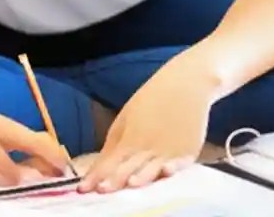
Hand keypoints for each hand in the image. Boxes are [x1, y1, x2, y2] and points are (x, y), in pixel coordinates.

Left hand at [78, 56, 215, 192]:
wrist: (187, 84)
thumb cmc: (152, 100)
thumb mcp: (125, 119)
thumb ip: (112, 148)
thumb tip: (96, 172)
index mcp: (130, 139)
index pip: (109, 164)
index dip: (96, 177)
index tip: (84, 188)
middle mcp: (148, 147)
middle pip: (128, 170)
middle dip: (114, 181)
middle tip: (101, 190)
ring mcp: (169, 150)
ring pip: (152, 170)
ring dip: (141, 177)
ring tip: (131, 183)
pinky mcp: (189, 151)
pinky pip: (180, 165)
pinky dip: (173, 168)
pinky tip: (166, 170)